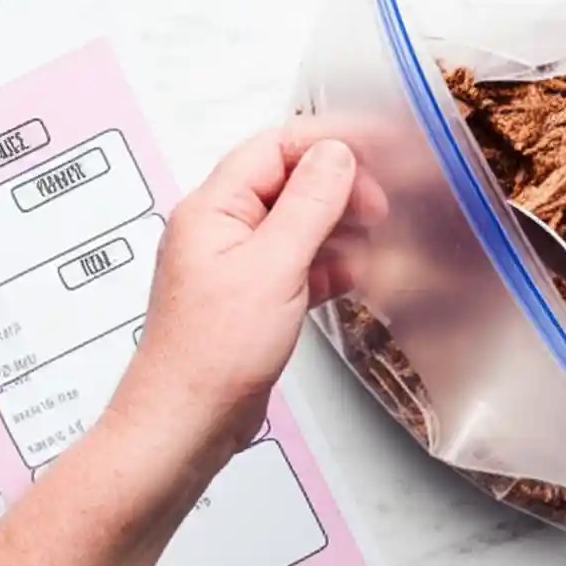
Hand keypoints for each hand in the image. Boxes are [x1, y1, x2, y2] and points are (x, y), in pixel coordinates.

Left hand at [108, 124, 387, 452]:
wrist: (188, 421)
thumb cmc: (211, 353)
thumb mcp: (273, 266)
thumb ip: (308, 204)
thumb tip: (335, 155)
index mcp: (213, 208)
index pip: (274, 148)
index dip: (326, 144)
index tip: (373, 150)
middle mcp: (221, 228)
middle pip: (289, 182)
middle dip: (338, 188)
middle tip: (377, 207)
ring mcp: (238, 263)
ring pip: (298, 223)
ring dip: (337, 228)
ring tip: (371, 243)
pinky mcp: (254, 295)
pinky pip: (299, 262)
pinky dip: (329, 264)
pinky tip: (351, 276)